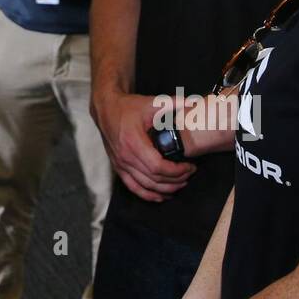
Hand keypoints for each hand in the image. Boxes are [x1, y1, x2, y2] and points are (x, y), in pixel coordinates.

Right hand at [90, 87, 195, 202]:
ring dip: (165, 190)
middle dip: (175, 180)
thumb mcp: (151, 103)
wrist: (106, 109)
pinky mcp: (118, 167)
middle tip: (189, 174)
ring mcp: (120, 164)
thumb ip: (173, 103)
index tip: (189, 167)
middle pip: (154, 179)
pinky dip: (148, 195)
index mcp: (133, 142)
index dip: (176, 171)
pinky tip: (160, 196)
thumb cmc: (128, 106)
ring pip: (145, 186)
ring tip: (180, 184)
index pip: (158, 167)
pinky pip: (133, 187)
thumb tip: (192, 102)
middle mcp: (125, 157)